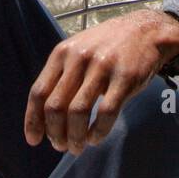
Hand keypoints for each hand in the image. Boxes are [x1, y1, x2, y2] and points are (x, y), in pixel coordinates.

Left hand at [24, 10, 178, 155]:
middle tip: (61, 146)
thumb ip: (61, 75)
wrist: (145, 30)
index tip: (34, 140)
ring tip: (77, 147)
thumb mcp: (78, 49)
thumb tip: (43, 116)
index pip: (39, 91)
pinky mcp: (125, 78)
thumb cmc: (107, 45)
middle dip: (55, 133)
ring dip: (75, 137)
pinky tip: (95, 138)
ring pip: (78, 112)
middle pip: (56, 106)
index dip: (33, 120)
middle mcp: (79, 58)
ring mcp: (102, 67)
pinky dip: (98, 132)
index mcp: (62, 52)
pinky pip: (106, 113)